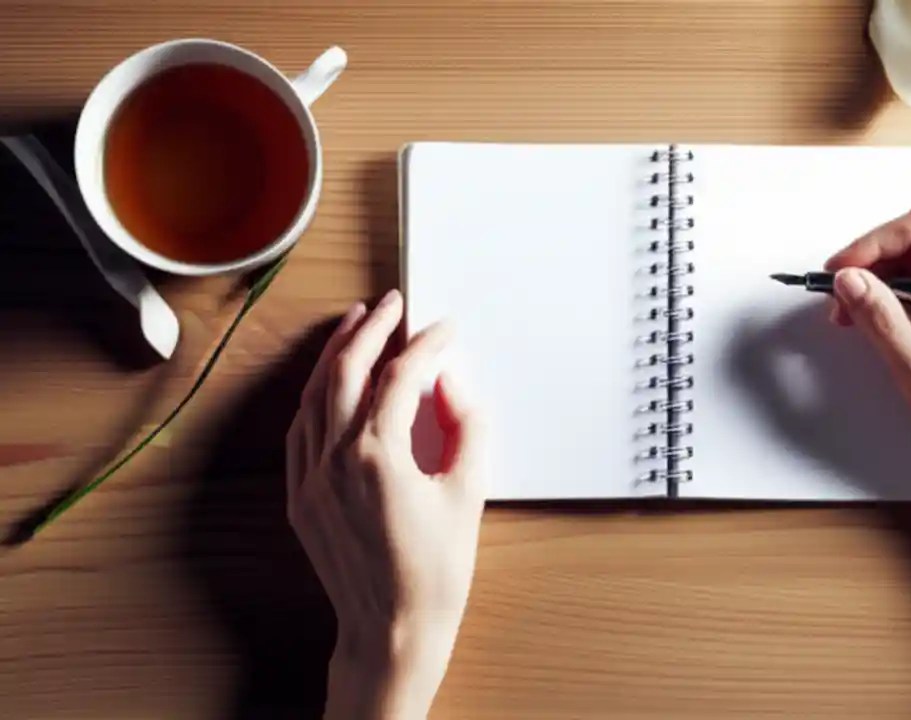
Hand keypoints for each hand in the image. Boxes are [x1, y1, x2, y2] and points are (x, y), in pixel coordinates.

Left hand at [286, 289, 486, 718]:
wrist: (391, 628)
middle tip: (393, 304)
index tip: (445, 331)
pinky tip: (330, 381)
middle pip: (346, 371)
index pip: (401, 377)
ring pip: (313, 395)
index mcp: (377, 455)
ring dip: (335, 354)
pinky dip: (316, 395)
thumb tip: (451, 383)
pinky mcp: (301, 497)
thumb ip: (466, 427)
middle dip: (370, 329)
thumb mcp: (468, 493)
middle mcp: (334, 459)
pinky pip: (300, 429)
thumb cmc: (435, 571)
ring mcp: (310, 478)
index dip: (426, 346)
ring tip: (356, 322)